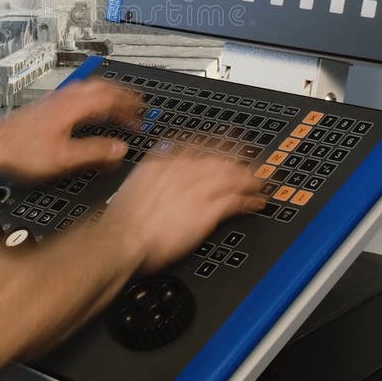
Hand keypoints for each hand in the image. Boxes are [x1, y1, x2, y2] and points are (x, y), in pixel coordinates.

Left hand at [0, 79, 140, 179]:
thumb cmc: (22, 151)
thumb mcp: (64, 158)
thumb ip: (94, 152)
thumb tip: (119, 148)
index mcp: (72, 106)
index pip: (109, 97)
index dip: (129, 104)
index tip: (141, 113)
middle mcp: (65, 97)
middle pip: (101, 86)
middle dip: (122, 95)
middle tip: (137, 104)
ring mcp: (55, 99)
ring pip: (89, 87)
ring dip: (108, 94)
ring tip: (119, 104)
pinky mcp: (48, 105)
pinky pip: (78, 93)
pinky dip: (93, 97)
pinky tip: (91, 108)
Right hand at [104, 149, 264, 273]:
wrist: (122, 237)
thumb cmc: (122, 220)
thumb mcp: (133, 185)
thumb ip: (152, 177)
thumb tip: (158, 179)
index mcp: (162, 161)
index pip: (196, 145)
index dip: (216, 144)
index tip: (226, 143)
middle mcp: (181, 170)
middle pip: (218, 159)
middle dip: (237, 161)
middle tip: (251, 162)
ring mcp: (196, 189)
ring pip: (231, 178)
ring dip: (248, 180)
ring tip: (259, 183)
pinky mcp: (206, 211)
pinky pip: (235, 201)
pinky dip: (249, 201)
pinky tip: (256, 203)